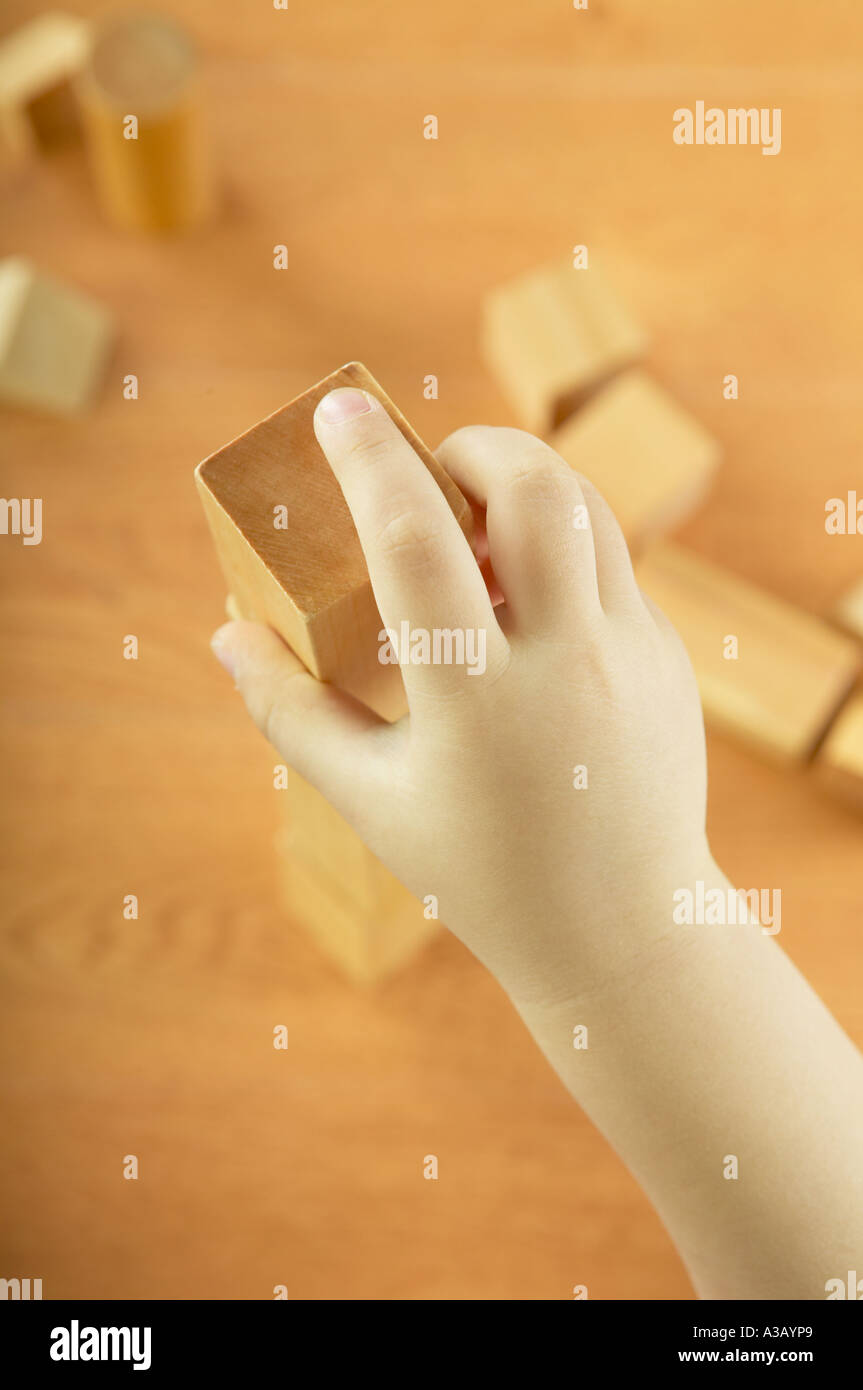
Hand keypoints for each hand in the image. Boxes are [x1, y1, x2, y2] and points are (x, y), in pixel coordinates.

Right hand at [211, 387, 711, 1005]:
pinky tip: (526, 610)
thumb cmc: (482, 872)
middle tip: (434, 476)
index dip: (371, 463)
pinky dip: (561, 550)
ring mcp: (630, 655)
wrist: (621, 930)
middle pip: (535, 488)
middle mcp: (565, 663)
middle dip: (475, 448)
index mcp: (476, 700)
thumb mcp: (372, 801)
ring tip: (478, 536)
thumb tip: (226, 635)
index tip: (339, 411)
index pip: (416, 543)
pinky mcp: (667, 659)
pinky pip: (613, 564)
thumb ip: (291, 712)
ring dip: (526, 486)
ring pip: (588, 510)